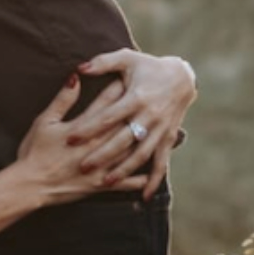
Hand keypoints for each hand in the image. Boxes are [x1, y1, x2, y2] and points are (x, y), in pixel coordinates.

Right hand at [15, 73, 148, 205]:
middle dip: (137, 110)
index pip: (105, 104)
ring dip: (143, 140)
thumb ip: (63, 100)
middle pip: (122, 124)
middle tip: (151, 96)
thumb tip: (75, 78)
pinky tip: (151, 175)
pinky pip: (125, 183)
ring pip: (129, 151)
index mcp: (83, 129)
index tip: (130, 78)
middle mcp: (97, 146)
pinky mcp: (100, 184)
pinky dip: (139, 179)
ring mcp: (101, 166)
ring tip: (158, 129)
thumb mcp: (45, 121)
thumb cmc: (34, 152)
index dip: (118, 89)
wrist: (29, 185)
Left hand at [69, 49, 197, 199]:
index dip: (89, 128)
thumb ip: (102, 63)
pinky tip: (144, 195)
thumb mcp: (127, 59)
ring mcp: (160, 130)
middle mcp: (149, 116)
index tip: (70, 139)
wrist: (182, 77)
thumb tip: (78, 68)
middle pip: (122, 140)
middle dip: (102, 155)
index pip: (108, 116)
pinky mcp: (168, 139)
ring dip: (123, 170)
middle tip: (82, 167)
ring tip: (105, 183)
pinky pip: (161, 162)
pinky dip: (154, 180)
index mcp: (136, 97)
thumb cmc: (149, 67)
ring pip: (140, 155)